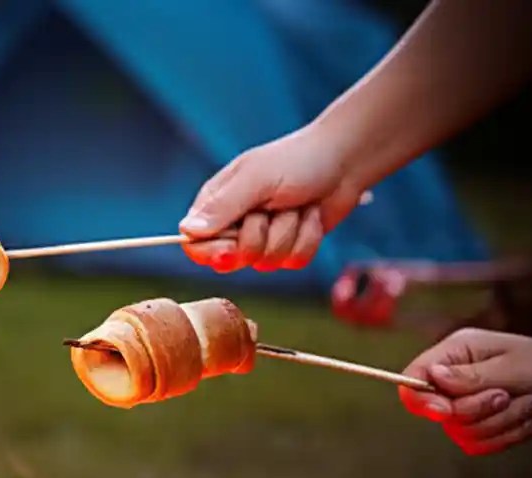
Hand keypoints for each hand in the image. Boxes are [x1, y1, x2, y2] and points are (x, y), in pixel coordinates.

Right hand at [177, 123, 365, 272]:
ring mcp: (264, 238)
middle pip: (230, 260)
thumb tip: (187, 231)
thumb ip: (222, 207)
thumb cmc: (297, 160)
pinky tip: (311, 215)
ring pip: (266, 262)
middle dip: (257, 239)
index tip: (231, 248)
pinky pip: (293, 262)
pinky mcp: (290, 247)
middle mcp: (236, 225)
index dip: (211, 252)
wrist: (345, 160)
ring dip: (288, 233)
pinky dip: (307, 238)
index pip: (195, 244)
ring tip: (295, 206)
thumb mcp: (256, 180)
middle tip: (269, 212)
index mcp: (217, 205)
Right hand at [398, 328, 531, 454]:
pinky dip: (508, 436)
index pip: (414, 377)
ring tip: (530, 403)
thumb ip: (472, 375)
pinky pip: (478, 445)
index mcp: (457, 353)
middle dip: (477, 410)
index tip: (446, 410)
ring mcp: (466, 405)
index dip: (421, 397)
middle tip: (505, 396)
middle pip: (439, 411)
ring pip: (460, 431)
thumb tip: (432, 375)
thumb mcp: (514, 366)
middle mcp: (455, 379)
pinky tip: (530, 419)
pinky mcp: (481, 428)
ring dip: (501, 423)